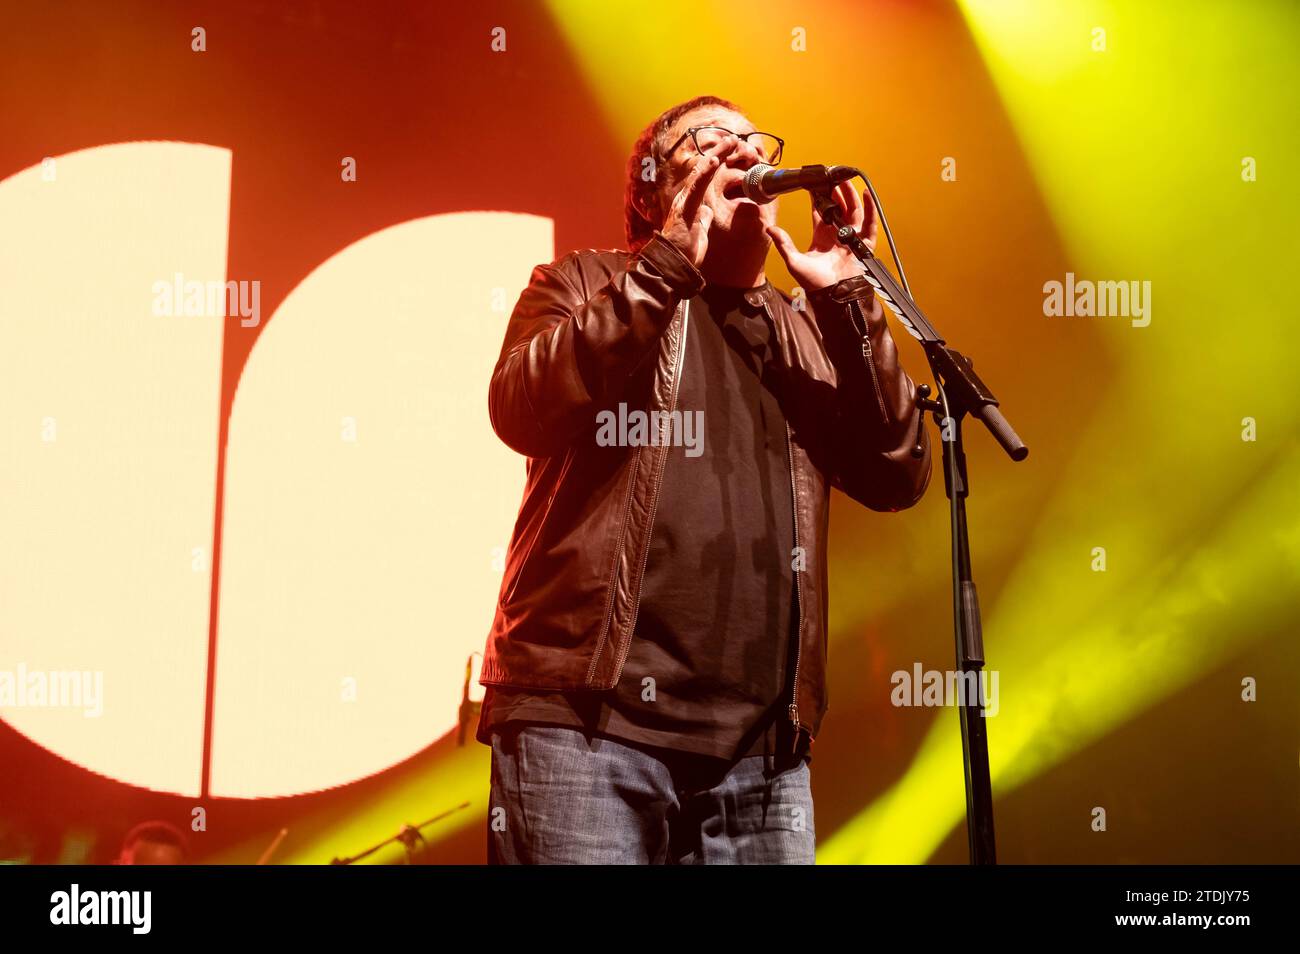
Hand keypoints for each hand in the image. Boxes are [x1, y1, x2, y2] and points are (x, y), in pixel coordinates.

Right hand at [660, 139, 736, 266]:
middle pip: (704, 168)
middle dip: (719, 151)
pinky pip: (697, 187)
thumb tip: (707, 211)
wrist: (672, 263)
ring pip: (701, 172)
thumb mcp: (699, 230)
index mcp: (691, 200)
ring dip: (716, 154)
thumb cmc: (685, 249)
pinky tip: (715, 160)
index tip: (731, 149)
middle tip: (733, 138)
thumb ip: (702, 218)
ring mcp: (685, 200)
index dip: (717, 161)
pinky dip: (706, 172)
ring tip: (729, 142)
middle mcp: (686, 196)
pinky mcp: (686, 208)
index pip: (706, 175)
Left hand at [766, 180, 877, 291]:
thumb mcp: (794, 261)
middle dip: (835, 191)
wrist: (833, 297)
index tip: (815, 182)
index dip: (818, 196)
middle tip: (831, 175)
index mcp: (821, 236)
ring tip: (845, 180)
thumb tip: (769, 228)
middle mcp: (837, 234)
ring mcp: (851, 238)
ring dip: (850, 195)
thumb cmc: (815, 283)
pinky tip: (866, 195)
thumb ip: (784, 243)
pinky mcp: (864, 245)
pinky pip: (869, 225)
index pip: (820, 211)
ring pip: (853, 211)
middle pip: (838, 207)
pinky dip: (870, 210)